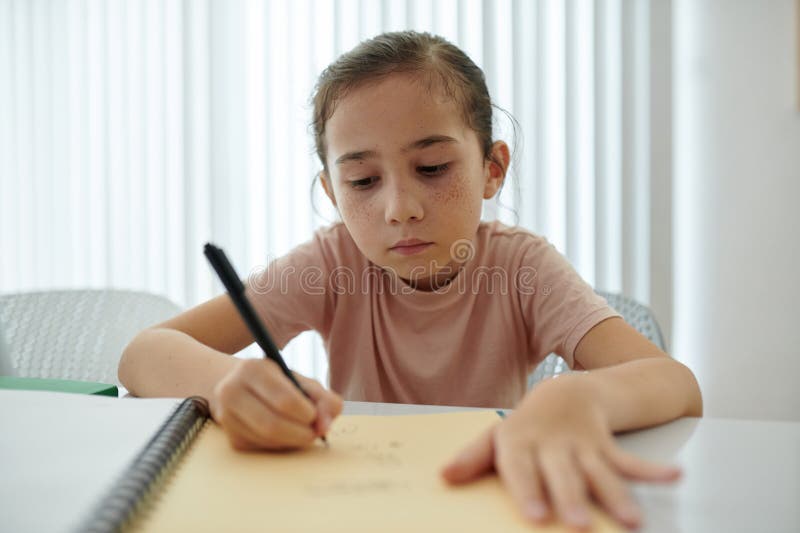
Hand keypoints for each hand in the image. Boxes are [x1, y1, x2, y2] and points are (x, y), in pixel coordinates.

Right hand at [209, 358, 342, 450]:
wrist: (239, 386)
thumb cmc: (278, 383)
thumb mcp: (301, 382)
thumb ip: (323, 399)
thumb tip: (325, 426)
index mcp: (252, 369)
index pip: (284, 400)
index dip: (306, 413)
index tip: (316, 416)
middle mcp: (232, 391)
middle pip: (272, 424)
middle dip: (301, 433)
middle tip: (315, 432)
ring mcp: (227, 416)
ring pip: (267, 439)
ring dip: (293, 441)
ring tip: (303, 432)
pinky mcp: (231, 438)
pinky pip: (262, 448)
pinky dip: (281, 445)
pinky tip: (286, 435)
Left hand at [440, 386, 679, 529]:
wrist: (565, 390)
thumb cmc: (526, 426)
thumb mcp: (497, 437)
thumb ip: (473, 457)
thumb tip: (443, 476)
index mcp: (519, 442)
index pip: (520, 467)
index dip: (526, 490)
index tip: (535, 517)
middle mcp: (552, 444)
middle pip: (563, 474)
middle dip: (572, 499)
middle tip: (579, 527)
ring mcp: (583, 444)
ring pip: (601, 472)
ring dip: (618, 496)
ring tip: (634, 521)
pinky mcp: (607, 446)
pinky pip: (631, 459)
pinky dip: (653, 470)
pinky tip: (675, 476)